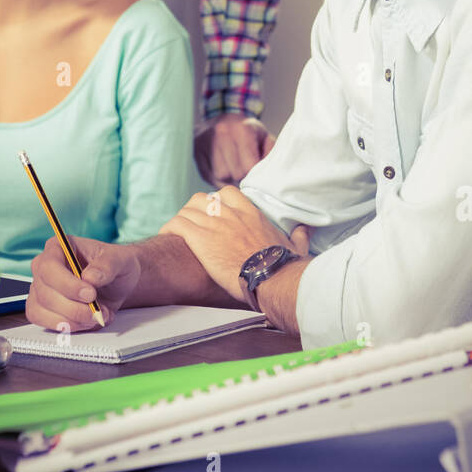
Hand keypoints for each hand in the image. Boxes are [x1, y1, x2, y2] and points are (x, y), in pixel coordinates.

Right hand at [27, 235, 140, 331]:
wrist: (118, 284)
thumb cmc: (115, 266)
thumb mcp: (120, 259)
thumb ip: (107, 265)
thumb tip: (90, 277)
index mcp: (57, 247)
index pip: (49, 267)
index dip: (68, 284)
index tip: (90, 294)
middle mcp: (43, 268)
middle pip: (45, 293)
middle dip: (74, 308)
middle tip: (98, 311)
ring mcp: (40, 290)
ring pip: (43, 311)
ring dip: (73, 320)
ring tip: (97, 316)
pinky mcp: (42, 310)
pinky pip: (46, 323)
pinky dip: (69, 327)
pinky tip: (87, 322)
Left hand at [159, 186, 308, 302]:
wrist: (271, 278)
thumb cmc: (283, 266)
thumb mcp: (295, 246)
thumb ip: (299, 235)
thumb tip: (305, 229)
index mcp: (251, 213)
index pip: (228, 193)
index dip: (217, 200)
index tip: (214, 212)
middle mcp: (231, 214)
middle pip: (202, 198)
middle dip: (194, 208)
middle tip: (192, 223)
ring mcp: (214, 224)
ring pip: (187, 209)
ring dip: (181, 219)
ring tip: (177, 230)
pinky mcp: (200, 239)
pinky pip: (177, 224)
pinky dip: (169, 228)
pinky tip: (166, 235)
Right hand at [194, 113, 275, 186]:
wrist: (224, 116)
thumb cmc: (248, 132)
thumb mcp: (265, 138)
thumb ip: (271, 156)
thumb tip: (269, 177)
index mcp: (241, 130)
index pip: (248, 168)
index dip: (254, 176)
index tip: (256, 174)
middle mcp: (221, 134)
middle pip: (234, 174)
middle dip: (242, 178)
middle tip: (246, 172)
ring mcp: (205, 142)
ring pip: (220, 177)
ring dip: (229, 179)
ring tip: (235, 170)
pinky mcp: (195, 151)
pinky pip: (208, 177)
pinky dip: (218, 179)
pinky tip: (224, 169)